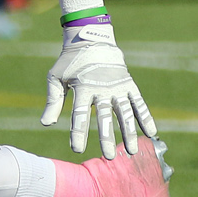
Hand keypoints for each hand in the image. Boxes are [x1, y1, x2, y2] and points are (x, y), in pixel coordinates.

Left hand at [41, 21, 158, 157]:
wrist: (91, 39)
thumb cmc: (70, 62)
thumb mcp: (56, 78)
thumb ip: (53, 101)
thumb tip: (46, 124)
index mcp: (82, 88)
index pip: (79, 115)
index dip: (78, 133)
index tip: (77, 149)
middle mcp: (101, 88)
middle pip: (104, 117)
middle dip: (106, 138)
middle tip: (108, 157)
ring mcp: (117, 86)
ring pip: (124, 113)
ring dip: (129, 132)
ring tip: (131, 151)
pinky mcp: (128, 84)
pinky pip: (139, 102)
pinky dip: (145, 116)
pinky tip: (151, 132)